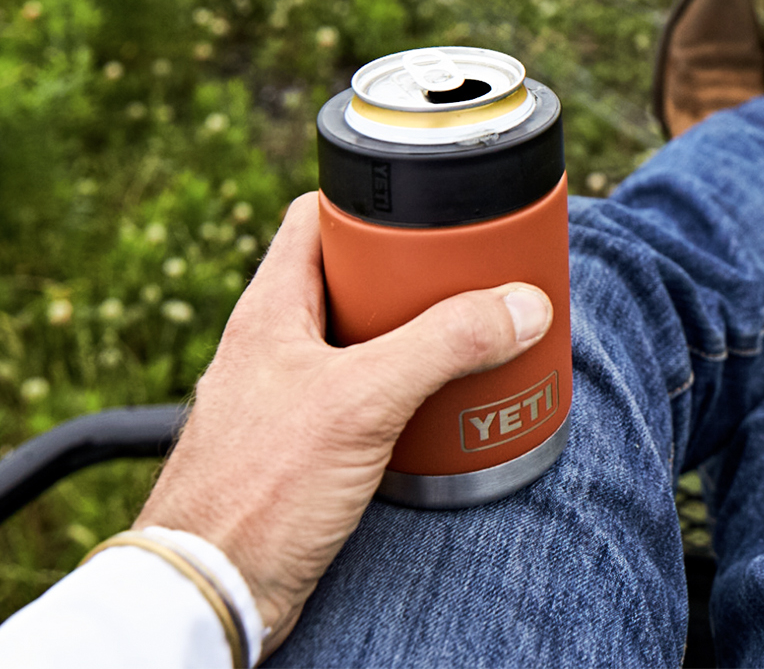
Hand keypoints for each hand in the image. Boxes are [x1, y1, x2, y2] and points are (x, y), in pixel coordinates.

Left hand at [134, 193, 553, 653]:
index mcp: (273, 308)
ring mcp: (293, 396)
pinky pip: (371, 398)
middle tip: (472, 276)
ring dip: (420, 339)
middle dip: (417, 277)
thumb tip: (520, 306)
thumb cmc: (255, 491)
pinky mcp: (311, 447)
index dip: (372, 202)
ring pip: (368, 342)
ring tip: (475, 338)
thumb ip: (443, 346)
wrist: (213, 593)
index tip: (431, 202)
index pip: (318, 218)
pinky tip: (446, 407)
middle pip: (357, 281)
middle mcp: (279, 344)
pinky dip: (411, 394)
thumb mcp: (362, 400)